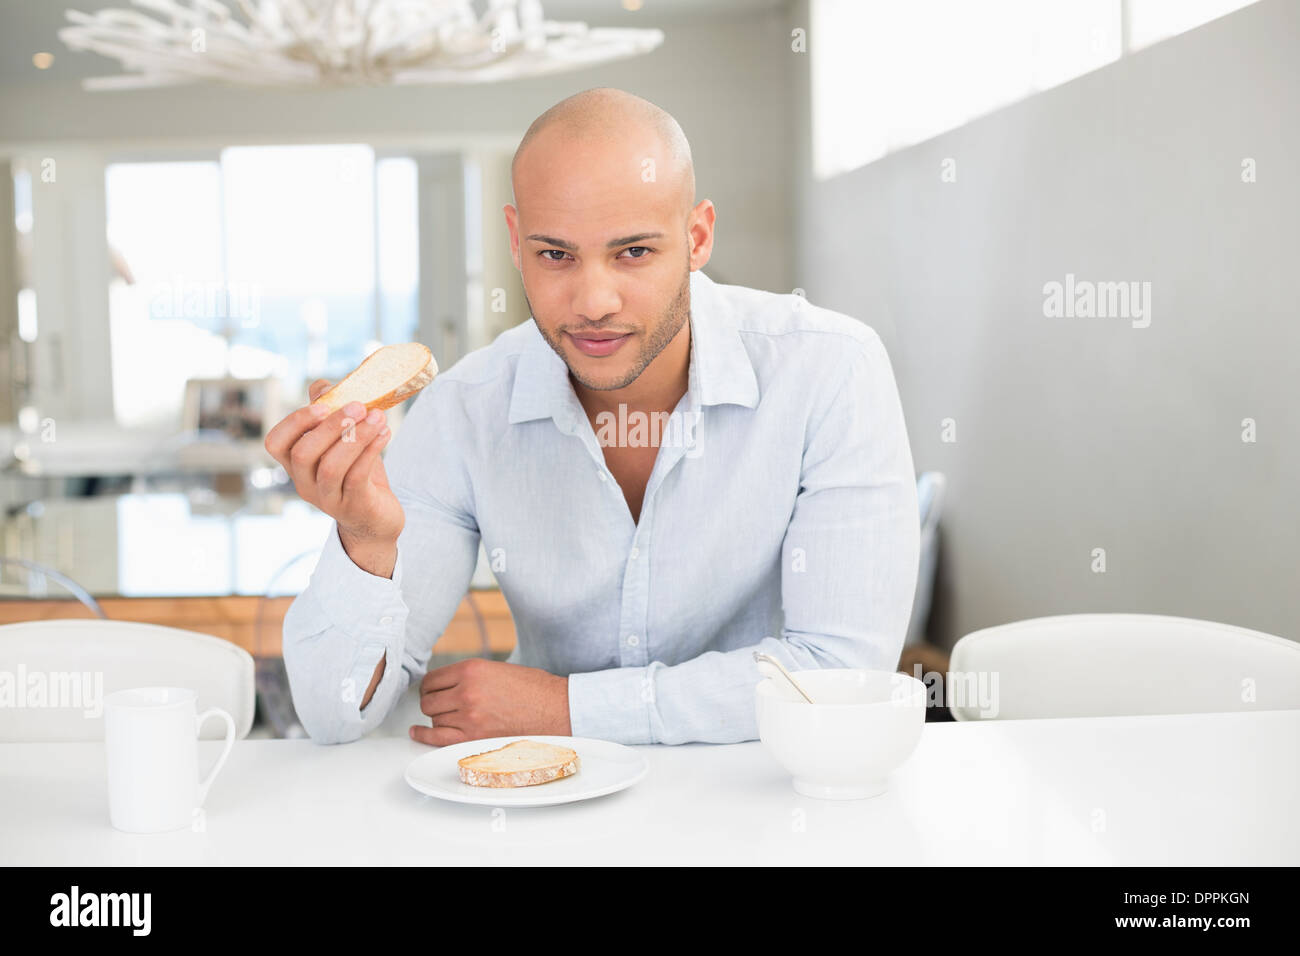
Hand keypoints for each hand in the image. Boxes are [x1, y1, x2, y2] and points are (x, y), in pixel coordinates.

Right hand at [264, 378, 404, 543]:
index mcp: (296, 464)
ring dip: (356, 437)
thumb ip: (329, 414)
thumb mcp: (341, 442)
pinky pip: (356, 477)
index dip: (294, 422)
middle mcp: (305, 483)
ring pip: (331, 466)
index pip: (275, 443)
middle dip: (331, 426)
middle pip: (303, 454)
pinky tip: (385, 433)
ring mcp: (327, 498)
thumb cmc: (356, 472)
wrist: (377, 518)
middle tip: (359, 405)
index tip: (322, 405)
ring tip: (378, 416)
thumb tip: (323, 385)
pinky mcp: (353, 506)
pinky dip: (371, 451)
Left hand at [410, 658, 571, 745]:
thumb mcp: (497, 670)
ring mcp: (469, 716)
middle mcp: (466, 691)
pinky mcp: (474, 737)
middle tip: (440, 705)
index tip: (432, 691)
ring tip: (450, 717)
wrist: (556, 709)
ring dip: (438, 719)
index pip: (431, 679)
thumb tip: (446, 685)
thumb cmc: (533, 689)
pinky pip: (436, 738)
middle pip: (428, 701)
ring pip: (434, 719)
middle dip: (432, 703)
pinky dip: (423, 736)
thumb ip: (469, 676)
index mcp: (472, 669)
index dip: (430, 687)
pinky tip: (416, 733)